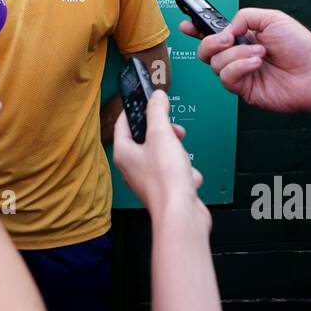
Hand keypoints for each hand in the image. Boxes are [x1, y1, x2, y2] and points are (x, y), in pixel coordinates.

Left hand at [113, 90, 208, 230]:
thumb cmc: (166, 179)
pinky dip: (185, 174)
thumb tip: (156, 96)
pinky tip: (187, 179)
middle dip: (165, 134)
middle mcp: (132, 167)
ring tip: (182, 160)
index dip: (136, 109)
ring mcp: (149, 180)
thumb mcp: (162, 134)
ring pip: (165, 156)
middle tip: (175, 131)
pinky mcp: (165, 190)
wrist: (181, 214)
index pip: (123, 123)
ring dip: (179, 155)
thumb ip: (157, 111)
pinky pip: (176, 173)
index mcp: (123, 153)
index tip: (148, 101)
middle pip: (147, 139)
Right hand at [183, 8, 310, 114]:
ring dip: (237, 54)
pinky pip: (227, 77)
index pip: (214, 32)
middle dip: (211, 41)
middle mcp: (238, 55)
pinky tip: (256, 63)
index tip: (186, 24)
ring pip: (215, 63)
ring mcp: (240, 73)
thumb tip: (226, 29)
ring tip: (260, 53)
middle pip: (205, 50)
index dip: (197, 28)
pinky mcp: (243, 89)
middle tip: (228, 38)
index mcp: (244, 36)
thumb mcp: (272, 18)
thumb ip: (244, 17)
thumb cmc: (300, 47)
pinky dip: (239, 67)